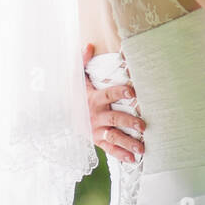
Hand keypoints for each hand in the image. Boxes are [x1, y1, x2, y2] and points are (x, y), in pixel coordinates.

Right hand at [82, 43, 145, 162]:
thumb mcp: (78, 79)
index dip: (120, 92)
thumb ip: (83, 62)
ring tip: (142, 147)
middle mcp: (96, 116)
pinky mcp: (98, 141)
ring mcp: (97, 130)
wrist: (61, 119)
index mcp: (94, 99)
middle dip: (129, 122)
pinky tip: (134, 160)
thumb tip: (88, 45)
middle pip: (115, 118)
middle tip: (143, 126)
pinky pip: (110, 149)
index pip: (108, 94)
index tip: (132, 92)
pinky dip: (121, 155)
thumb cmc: (77, 96)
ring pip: (114, 136)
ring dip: (128, 143)